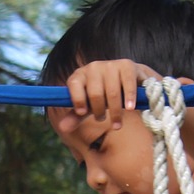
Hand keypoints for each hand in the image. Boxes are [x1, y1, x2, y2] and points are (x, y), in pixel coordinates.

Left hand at [55, 60, 193, 134]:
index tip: (82, 113)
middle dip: (99, 111)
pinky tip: (130, 108)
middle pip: (95, 93)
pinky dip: (129, 98)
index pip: (73, 85)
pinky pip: (128, 84)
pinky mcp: (127, 65)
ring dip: (115, 112)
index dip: (77, 99)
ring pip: (112, 92)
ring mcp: (110, 65)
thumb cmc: (102, 95)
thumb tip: (63, 128)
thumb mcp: (88, 106)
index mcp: (79, 76)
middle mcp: (93, 67)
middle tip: (102, 120)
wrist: (126, 79)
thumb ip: (76, 116)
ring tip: (116, 125)